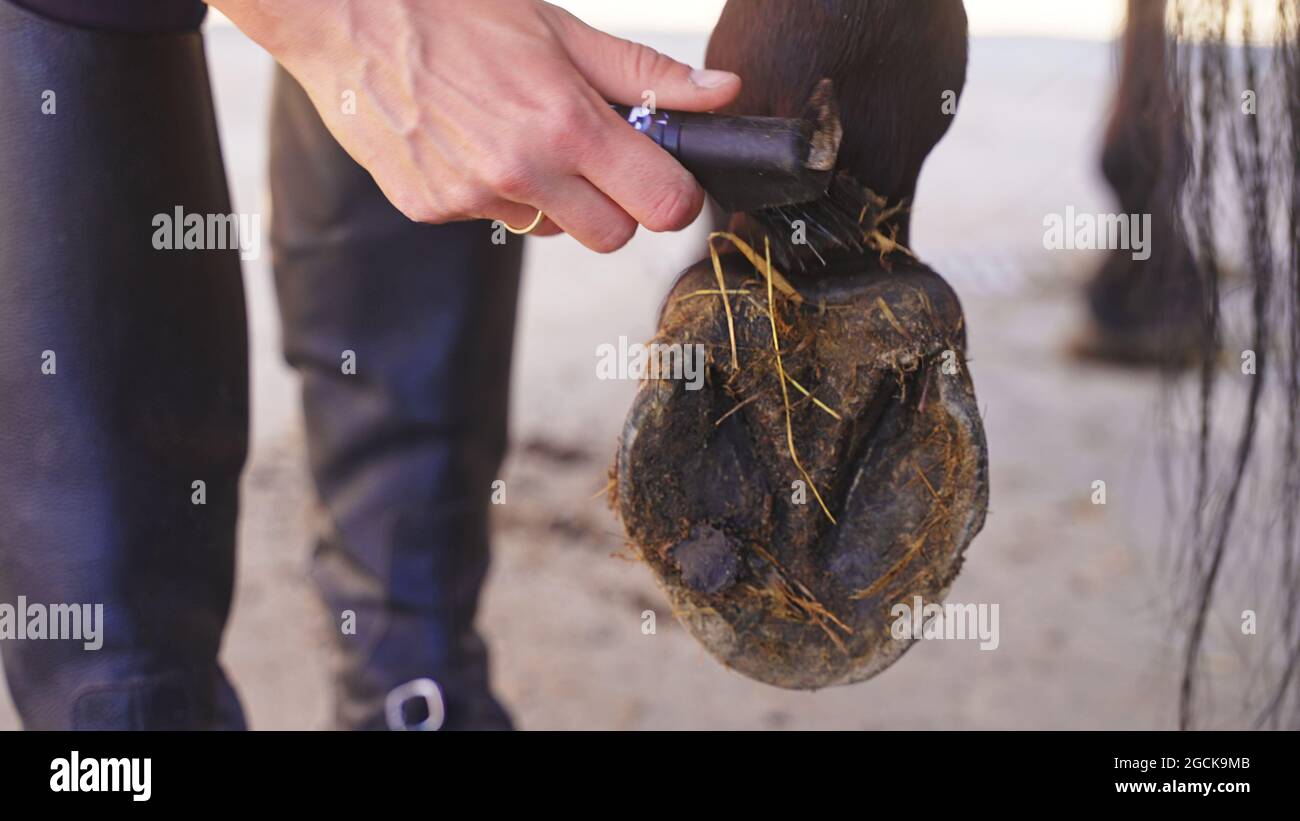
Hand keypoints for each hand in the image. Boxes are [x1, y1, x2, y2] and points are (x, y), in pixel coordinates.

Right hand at [209, 0, 741, 250]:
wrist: (344, 14)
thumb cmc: (453, 9)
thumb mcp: (560, 29)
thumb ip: (645, 75)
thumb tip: (722, 95)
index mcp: (567, 124)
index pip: (662, 206)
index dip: (671, 193)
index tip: (660, 174)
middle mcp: (523, 171)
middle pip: (613, 236)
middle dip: (615, 203)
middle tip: (591, 155)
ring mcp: (473, 197)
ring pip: (551, 229)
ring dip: (552, 197)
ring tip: (515, 134)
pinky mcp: (431, 209)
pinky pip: (492, 218)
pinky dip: (493, 191)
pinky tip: (469, 141)